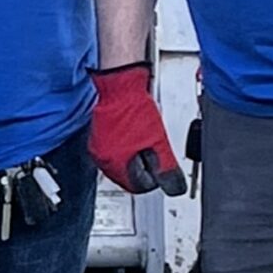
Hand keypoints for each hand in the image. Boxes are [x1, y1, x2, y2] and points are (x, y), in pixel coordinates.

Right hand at [90, 64, 186, 194]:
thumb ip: (167, 167)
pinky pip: (114, 154)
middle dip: (143, 169)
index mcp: (116, 164)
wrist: (121, 85)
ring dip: (135, 160)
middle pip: (128, 178)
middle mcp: (104, 160)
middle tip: (154, 153)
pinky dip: (126, 150)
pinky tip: (135, 138)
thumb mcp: (159, 141)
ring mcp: (99, 149)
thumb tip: (174, 187)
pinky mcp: (98, 139)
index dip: (154, 178)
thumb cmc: (135, 107)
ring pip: (121, 167)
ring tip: (145, 143)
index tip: (160, 167)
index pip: (138, 187)